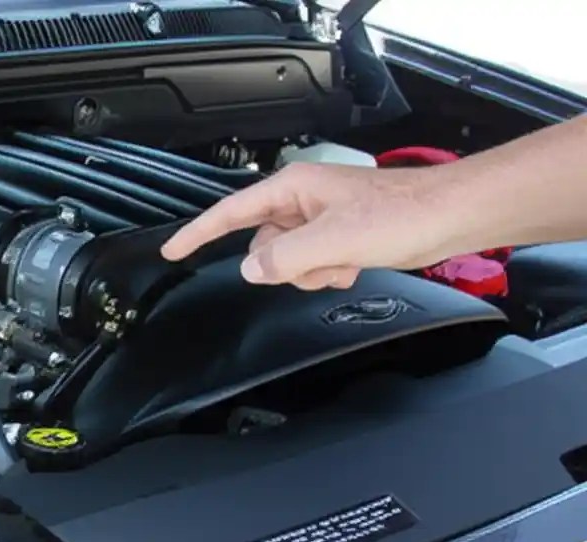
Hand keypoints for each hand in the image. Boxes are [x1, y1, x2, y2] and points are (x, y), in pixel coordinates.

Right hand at [160, 163, 469, 289]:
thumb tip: (252, 270)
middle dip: (283, 265)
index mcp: (292, 188)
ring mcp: (321, 219)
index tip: (172, 251)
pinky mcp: (339, 236)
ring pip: (287, 260)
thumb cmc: (403, 213)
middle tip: (316, 263)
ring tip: (343, 263)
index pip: (229, 213)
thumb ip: (284, 257)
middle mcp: (302, 200)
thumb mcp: (333, 239)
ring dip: (310, 272)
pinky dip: (328, 272)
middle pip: (261, 245)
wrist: (450, 215)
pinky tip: (353, 266)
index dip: (197, 233)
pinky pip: (312, 263)